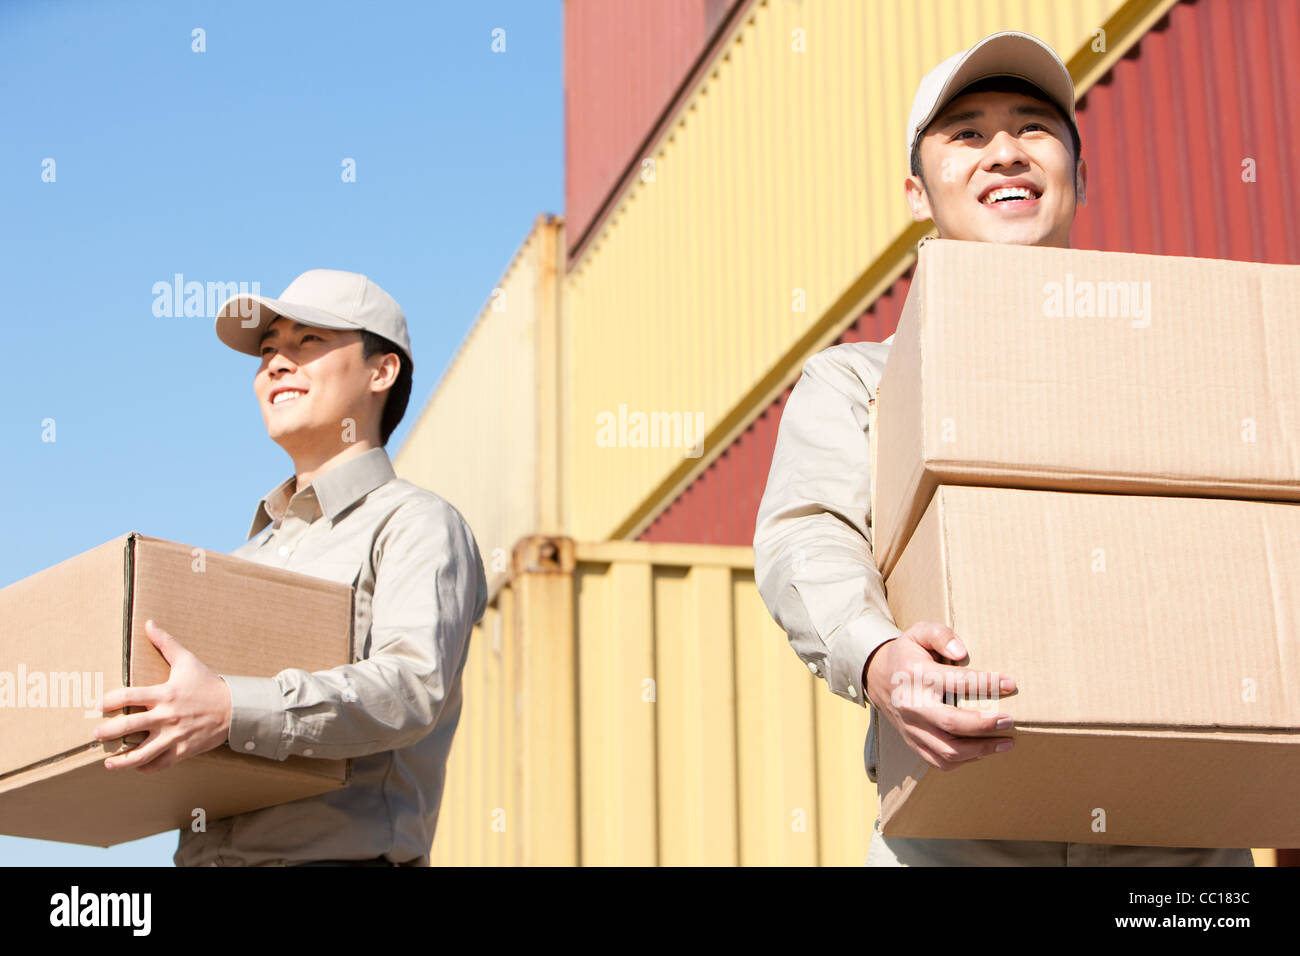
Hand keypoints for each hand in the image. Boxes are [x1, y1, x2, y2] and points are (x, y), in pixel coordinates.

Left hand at [93, 619, 233, 773]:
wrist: (235, 708)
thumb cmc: (208, 684)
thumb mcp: (187, 661)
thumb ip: (166, 643)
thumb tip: (149, 624)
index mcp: (164, 694)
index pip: (128, 696)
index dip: (110, 701)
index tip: (100, 705)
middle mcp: (166, 716)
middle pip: (128, 726)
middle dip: (108, 732)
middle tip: (97, 734)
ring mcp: (174, 735)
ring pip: (141, 754)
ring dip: (121, 761)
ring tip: (108, 763)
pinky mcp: (183, 750)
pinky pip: (160, 764)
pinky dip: (146, 767)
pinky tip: (137, 766)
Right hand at [863, 622, 1015, 771]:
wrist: (878, 677)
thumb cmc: (907, 654)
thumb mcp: (919, 633)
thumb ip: (940, 635)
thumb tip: (961, 652)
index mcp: (916, 675)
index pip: (957, 682)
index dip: (987, 684)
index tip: (1010, 684)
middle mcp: (911, 704)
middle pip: (951, 723)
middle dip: (985, 724)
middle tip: (1009, 721)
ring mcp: (911, 727)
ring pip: (947, 750)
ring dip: (981, 750)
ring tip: (1005, 742)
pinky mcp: (912, 742)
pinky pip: (939, 761)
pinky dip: (965, 760)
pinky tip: (982, 751)